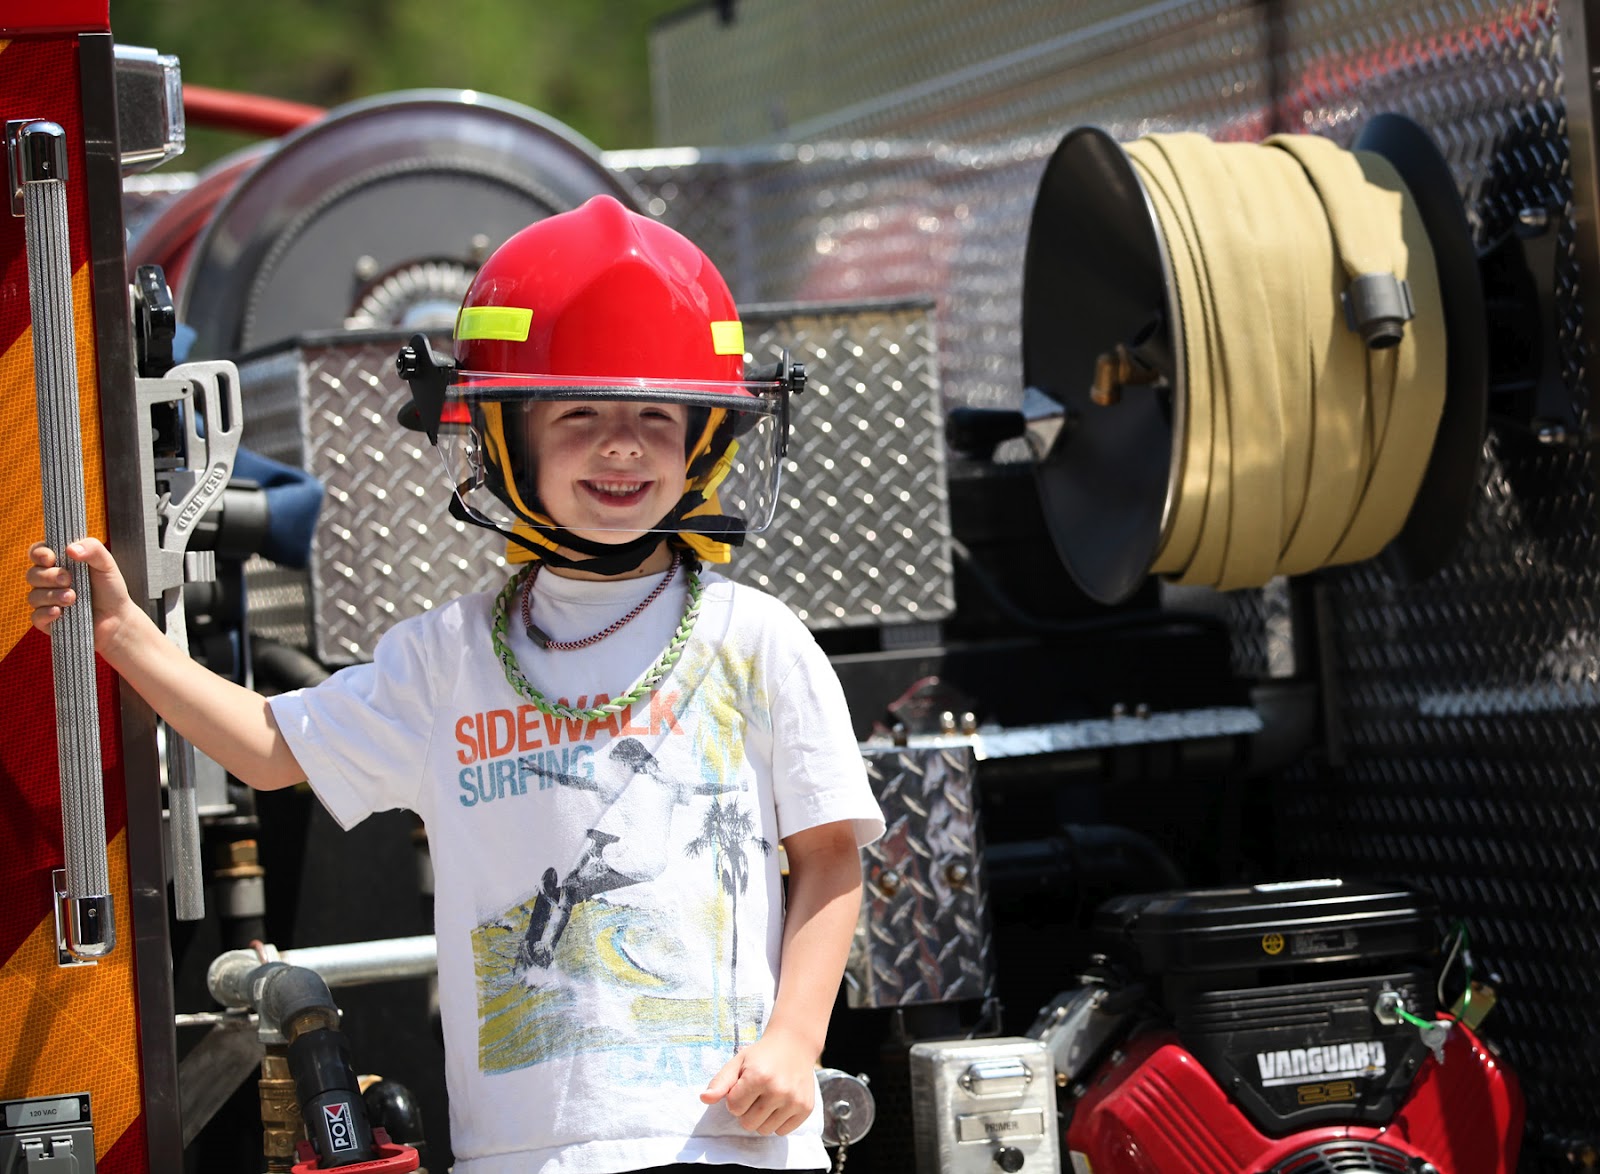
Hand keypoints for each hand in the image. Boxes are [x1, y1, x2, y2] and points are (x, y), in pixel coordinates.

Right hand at [26, 538, 137, 652]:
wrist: (118, 617)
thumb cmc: (110, 588)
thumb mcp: (106, 564)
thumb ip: (92, 549)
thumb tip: (70, 549)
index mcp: (60, 563)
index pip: (37, 553)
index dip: (39, 554)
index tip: (51, 559)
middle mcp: (49, 581)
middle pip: (33, 574)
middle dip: (50, 576)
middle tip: (68, 580)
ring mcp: (46, 601)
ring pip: (34, 596)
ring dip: (52, 596)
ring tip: (73, 598)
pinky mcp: (47, 621)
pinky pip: (36, 617)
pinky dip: (46, 614)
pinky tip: (59, 612)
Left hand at [700, 1029, 816, 1135]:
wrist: (795, 1044)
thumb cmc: (762, 1054)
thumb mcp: (738, 1062)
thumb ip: (720, 1082)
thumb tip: (704, 1099)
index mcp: (758, 1076)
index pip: (734, 1107)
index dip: (735, 1098)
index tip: (743, 1086)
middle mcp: (778, 1090)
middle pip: (748, 1123)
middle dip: (746, 1110)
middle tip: (755, 1093)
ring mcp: (794, 1100)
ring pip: (765, 1130)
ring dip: (761, 1118)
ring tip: (766, 1099)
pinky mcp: (805, 1108)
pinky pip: (782, 1131)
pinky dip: (777, 1122)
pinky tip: (779, 1104)